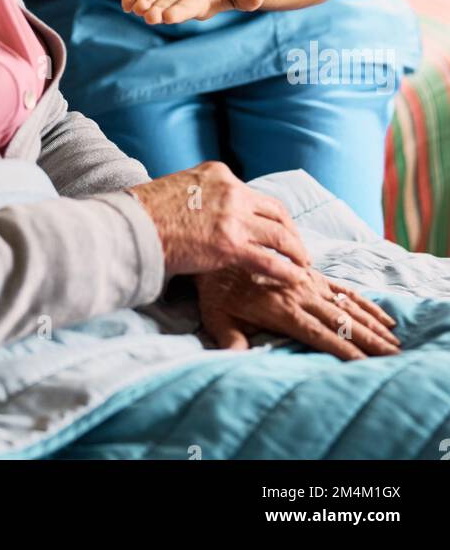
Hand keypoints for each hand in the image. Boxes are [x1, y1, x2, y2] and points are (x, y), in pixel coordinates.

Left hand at [122, 0, 262, 24]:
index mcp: (201, 3)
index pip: (189, 8)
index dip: (179, 11)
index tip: (169, 17)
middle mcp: (180, 0)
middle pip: (166, 6)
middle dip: (157, 10)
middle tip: (147, 15)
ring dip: (142, 2)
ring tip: (134, 7)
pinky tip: (126, 1)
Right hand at [127, 161, 312, 284]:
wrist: (134, 224)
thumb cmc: (148, 210)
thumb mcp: (181, 186)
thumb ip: (203, 196)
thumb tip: (209, 213)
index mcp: (219, 174)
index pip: (255, 194)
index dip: (270, 214)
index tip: (276, 227)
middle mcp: (232, 190)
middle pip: (276, 211)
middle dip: (290, 231)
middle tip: (297, 248)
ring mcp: (234, 217)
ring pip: (280, 235)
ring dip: (295, 251)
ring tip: (302, 265)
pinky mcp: (231, 245)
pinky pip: (270, 260)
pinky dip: (286, 270)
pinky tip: (294, 279)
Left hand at [194, 264, 401, 360]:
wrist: (219, 244)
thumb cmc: (214, 286)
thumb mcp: (216, 314)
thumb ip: (230, 337)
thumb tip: (238, 358)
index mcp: (281, 308)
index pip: (319, 334)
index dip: (343, 350)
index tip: (367, 365)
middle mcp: (300, 294)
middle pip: (341, 321)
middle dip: (368, 340)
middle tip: (394, 355)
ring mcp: (308, 282)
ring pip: (347, 305)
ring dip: (372, 323)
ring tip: (394, 340)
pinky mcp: (311, 274)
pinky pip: (343, 288)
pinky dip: (363, 302)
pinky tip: (381, 315)